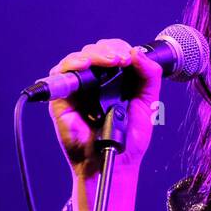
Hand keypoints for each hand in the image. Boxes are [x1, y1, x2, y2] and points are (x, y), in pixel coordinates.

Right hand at [47, 39, 162, 179]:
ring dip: (95, 54)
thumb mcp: (148, 104)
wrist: (115, 162)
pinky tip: (86, 65)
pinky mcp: (62, 99)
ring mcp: (77, 90)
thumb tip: (138, 52)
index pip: (112, 52)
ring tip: (111, 61)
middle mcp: (93, 83)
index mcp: (113, 81)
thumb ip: (149, 76)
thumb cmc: (129, 139)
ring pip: (78, 58)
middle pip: (95, 51)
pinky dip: (73, 64)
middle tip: (122, 59)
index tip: (131, 56)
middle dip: (110, 49)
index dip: (120, 48)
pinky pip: (61, 74)